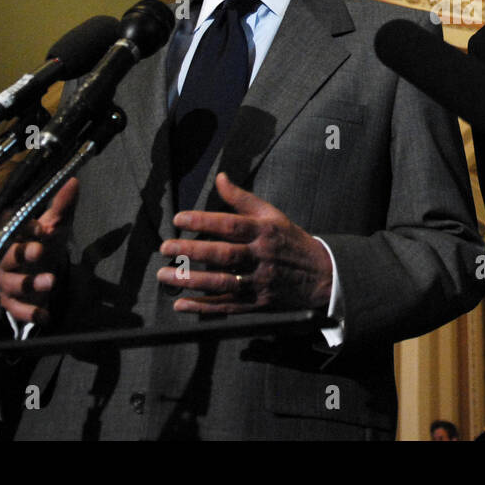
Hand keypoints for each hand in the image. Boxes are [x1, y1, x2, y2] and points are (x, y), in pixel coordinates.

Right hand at [0, 178, 76, 324]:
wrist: (43, 271)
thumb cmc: (45, 243)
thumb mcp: (56, 225)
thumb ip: (63, 205)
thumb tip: (73, 180)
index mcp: (17, 236)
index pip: (15, 229)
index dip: (27, 229)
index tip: (42, 228)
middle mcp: (8, 257)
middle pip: (8, 255)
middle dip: (22, 253)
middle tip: (39, 250)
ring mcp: (8, 280)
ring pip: (11, 283)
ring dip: (29, 283)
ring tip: (52, 281)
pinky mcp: (12, 301)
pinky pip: (16, 309)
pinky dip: (29, 313)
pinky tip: (45, 315)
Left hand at [157, 173, 332, 313]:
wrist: (320, 274)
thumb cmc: (290, 240)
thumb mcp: (272, 215)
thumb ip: (242, 199)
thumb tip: (220, 178)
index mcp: (264, 231)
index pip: (231, 224)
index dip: (204, 221)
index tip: (179, 219)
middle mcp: (261, 256)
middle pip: (223, 254)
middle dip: (191, 251)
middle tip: (165, 248)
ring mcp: (259, 282)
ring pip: (222, 282)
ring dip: (191, 280)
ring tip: (165, 275)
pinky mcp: (257, 303)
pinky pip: (227, 306)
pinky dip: (203, 307)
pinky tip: (181, 304)